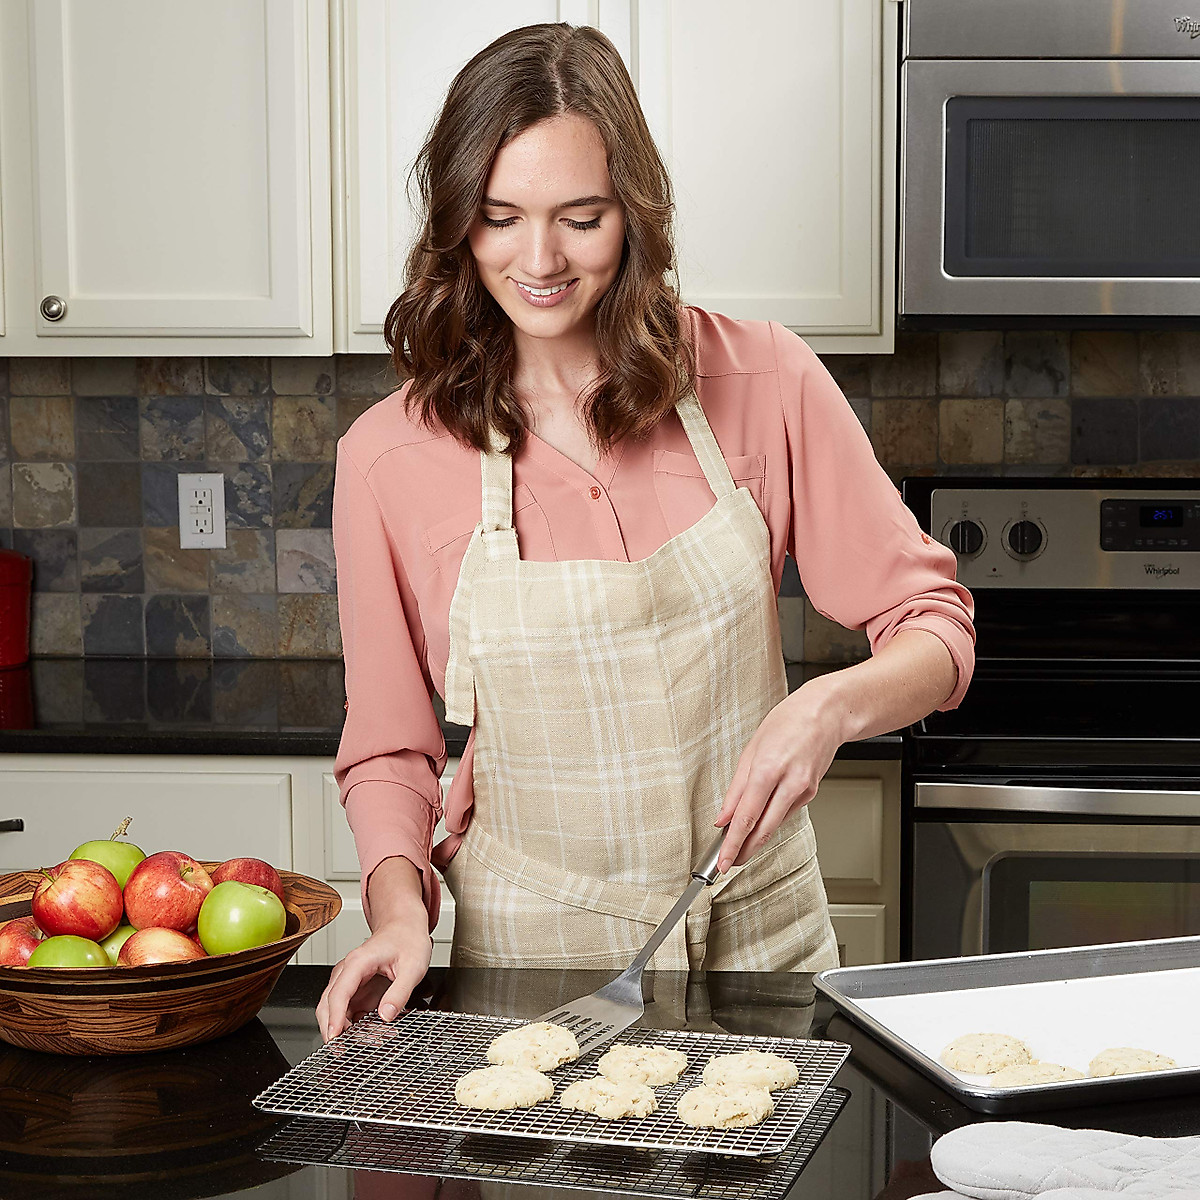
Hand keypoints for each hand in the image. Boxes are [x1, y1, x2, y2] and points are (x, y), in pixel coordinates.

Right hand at [316, 918, 433, 1041]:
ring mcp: (349, 981)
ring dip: (348, 1030)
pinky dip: (356, 1026)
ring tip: (372, 1040)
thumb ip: (400, 992)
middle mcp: (347, 972)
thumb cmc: (407, 939)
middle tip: (346, 1051)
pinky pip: (349, 1012)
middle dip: (334, 1030)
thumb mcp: (413, 966)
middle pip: (327, 1006)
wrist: (405, 926)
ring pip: (336, 1012)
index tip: (335, 1039)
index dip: (335, 1019)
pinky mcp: (355, 990)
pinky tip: (374, 1032)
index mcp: (357, 963)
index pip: (338, 994)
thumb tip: (387, 1015)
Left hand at [713, 679, 843, 871]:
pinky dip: (770, 820)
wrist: (826, 714)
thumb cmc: (788, 723)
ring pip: (775, 825)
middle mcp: (789, 784)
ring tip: (738, 848)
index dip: (733, 843)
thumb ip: (735, 789)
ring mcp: (803, 791)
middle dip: (744, 852)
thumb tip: (722, 817)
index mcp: (768, 770)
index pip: (746, 817)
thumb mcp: (751, 750)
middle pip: (763, 830)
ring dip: (756, 840)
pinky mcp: (811, 794)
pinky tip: (760, 822)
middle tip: (727, 865)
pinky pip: (785, 813)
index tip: (723, 861)